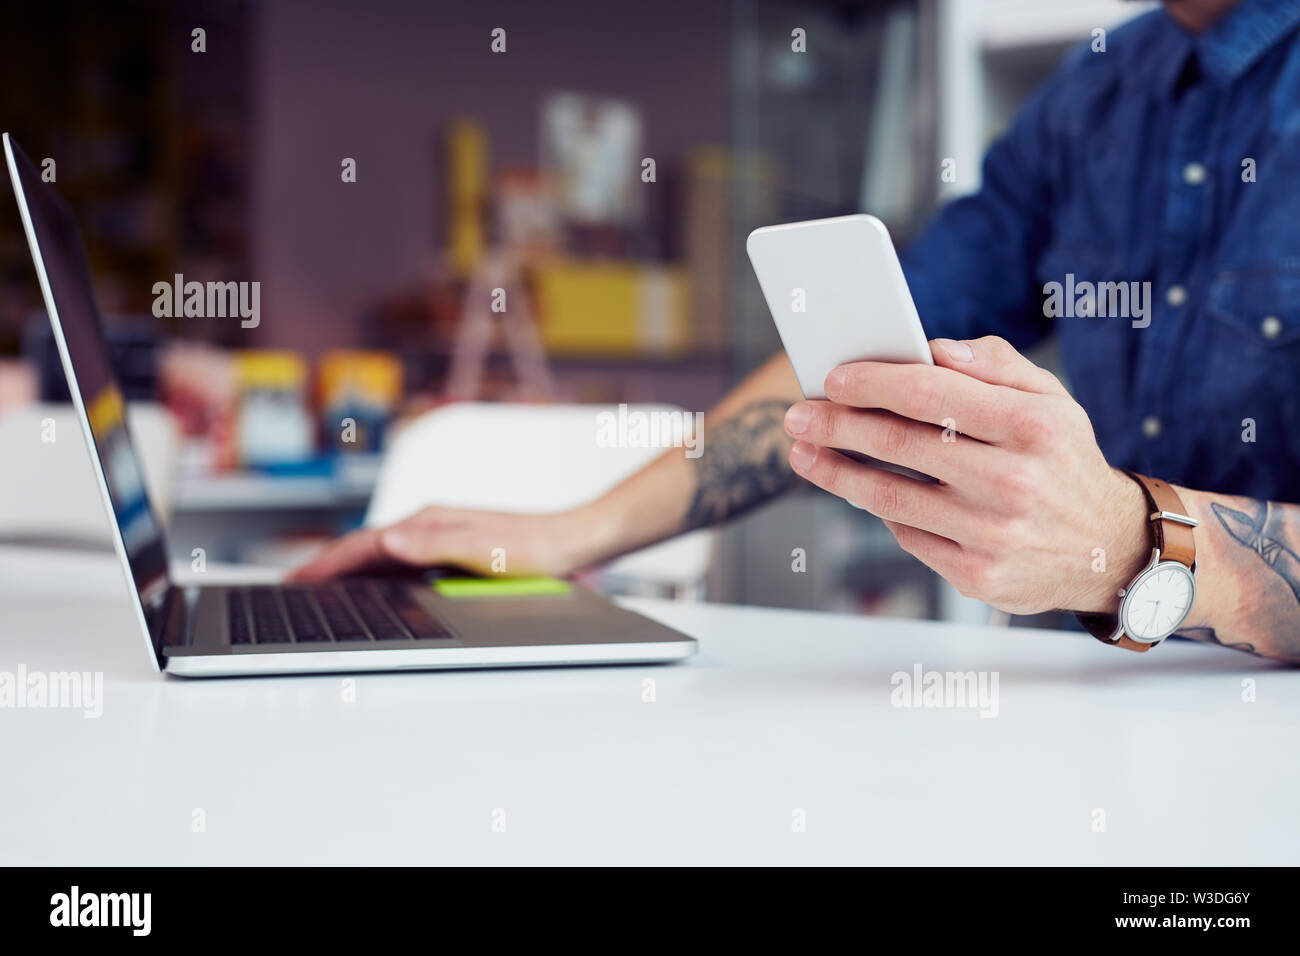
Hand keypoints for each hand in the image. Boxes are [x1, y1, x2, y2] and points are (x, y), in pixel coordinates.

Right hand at [287, 506, 601, 581]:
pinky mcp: (452, 549)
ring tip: (320, 591)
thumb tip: (389, 542)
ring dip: (349, 571)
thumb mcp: (485, 549)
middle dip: (327, 567)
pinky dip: (376, 575)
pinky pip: (401, 563)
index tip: (296, 581)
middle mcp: (430, 525)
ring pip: (380, 555)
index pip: (363, 544)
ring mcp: (440, 536)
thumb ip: (435, 544)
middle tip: (293, 589)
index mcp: (429, 522)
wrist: (573, 539)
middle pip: (364, 548)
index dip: (327, 564)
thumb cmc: (537, 546)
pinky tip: (373, 589)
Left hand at [782, 336, 1148, 615]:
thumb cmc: (1063, 462)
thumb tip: (934, 349)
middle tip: (798, 417)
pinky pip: (907, 535)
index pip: (930, 393)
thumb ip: (995, 363)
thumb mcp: (1052, 401)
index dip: (871, 383)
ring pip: (889, 497)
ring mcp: (994, 533)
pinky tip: (857, 490)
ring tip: (804, 455)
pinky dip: (878, 510)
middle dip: (835, 426)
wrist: (1107, 550)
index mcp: (1032, 426)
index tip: (831, 379)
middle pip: (898, 444)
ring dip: (835, 472)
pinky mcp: (978, 574)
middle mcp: (1014, 481)